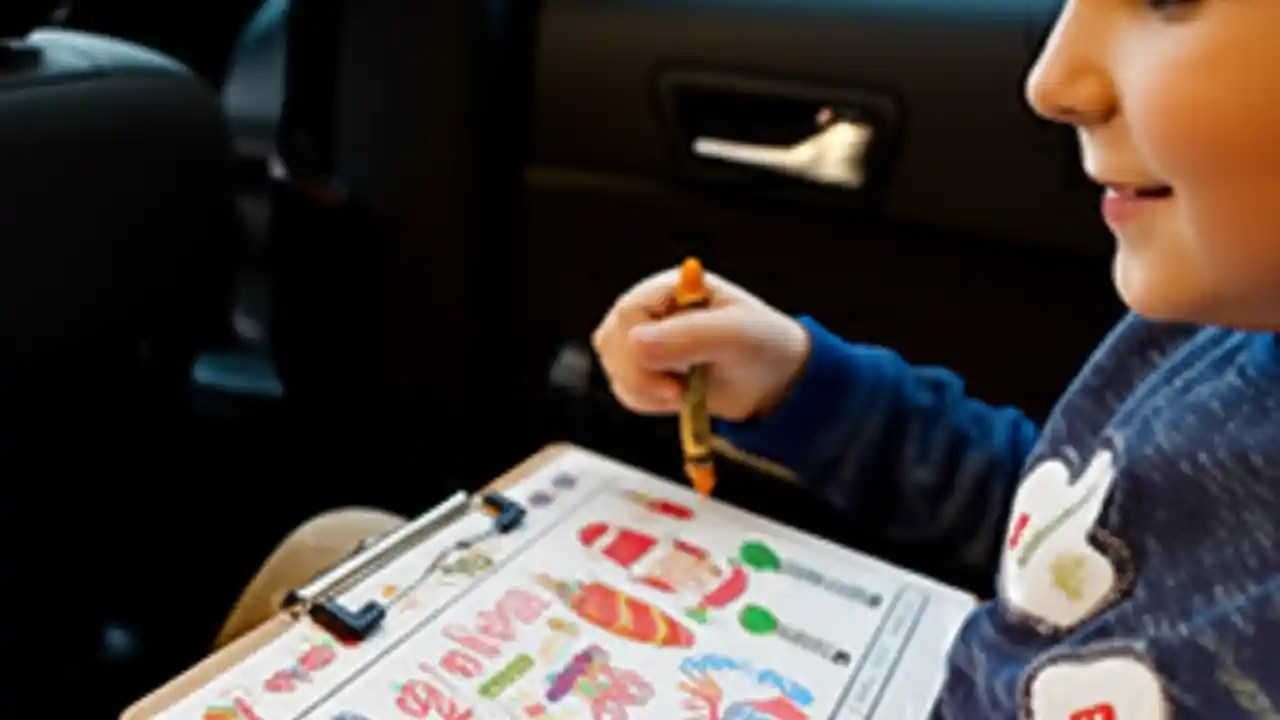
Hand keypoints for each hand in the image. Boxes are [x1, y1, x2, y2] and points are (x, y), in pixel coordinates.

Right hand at [591, 266, 810, 421]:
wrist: (774, 380)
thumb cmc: (762, 345)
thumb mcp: (736, 337)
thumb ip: (689, 336)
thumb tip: (633, 342)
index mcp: (671, 288)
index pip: (627, 314)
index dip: (638, 350)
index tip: (672, 384)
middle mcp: (650, 310)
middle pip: (610, 341)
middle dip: (640, 377)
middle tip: (678, 394)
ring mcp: (643, 339)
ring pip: (614, 369)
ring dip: (646, 391)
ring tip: (686, 392)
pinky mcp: (643, 368)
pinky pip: (625, 389)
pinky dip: (648, 402)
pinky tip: (679, 397)